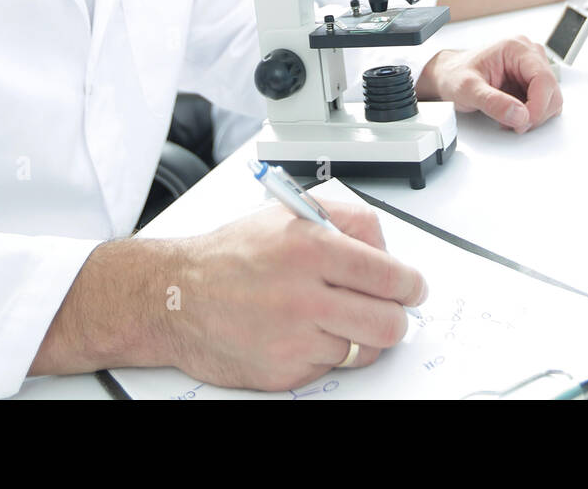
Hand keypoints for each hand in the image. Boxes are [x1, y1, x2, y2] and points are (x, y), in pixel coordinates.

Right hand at [166, 202, 427, 391]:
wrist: (175, 297)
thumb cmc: (230, 255)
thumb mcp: (288, 214)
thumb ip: (344, 220)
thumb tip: (387, 248)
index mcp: (310, 248)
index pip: (391, 275)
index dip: (410, 285)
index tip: (412, 288)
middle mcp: (304, 295)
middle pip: (389, 323)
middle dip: (395, 317)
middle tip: (388, 310)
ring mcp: (294, 338)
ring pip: (364, 350)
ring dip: (359, 336)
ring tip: (336, 318)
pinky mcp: (284, 372)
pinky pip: (330, 368)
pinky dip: (325, 352)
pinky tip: (303, 332)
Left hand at [416, 35, 561, 133]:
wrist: (448, 75)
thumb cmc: (455, 75)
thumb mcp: (467, 89)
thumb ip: (492, 102)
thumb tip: (519, 114)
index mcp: (515, 47)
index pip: (544, 79)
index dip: (539, 106)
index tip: (524, 122)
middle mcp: (528, 53)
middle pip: (552, 91)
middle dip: (536, 113)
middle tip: (513, 124)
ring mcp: (531, 66)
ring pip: (551, 98)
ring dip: (534, 115)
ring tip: (508, 117)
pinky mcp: (531, 80)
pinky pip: (543, 102)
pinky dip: (531, 114)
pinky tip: (512, 114)